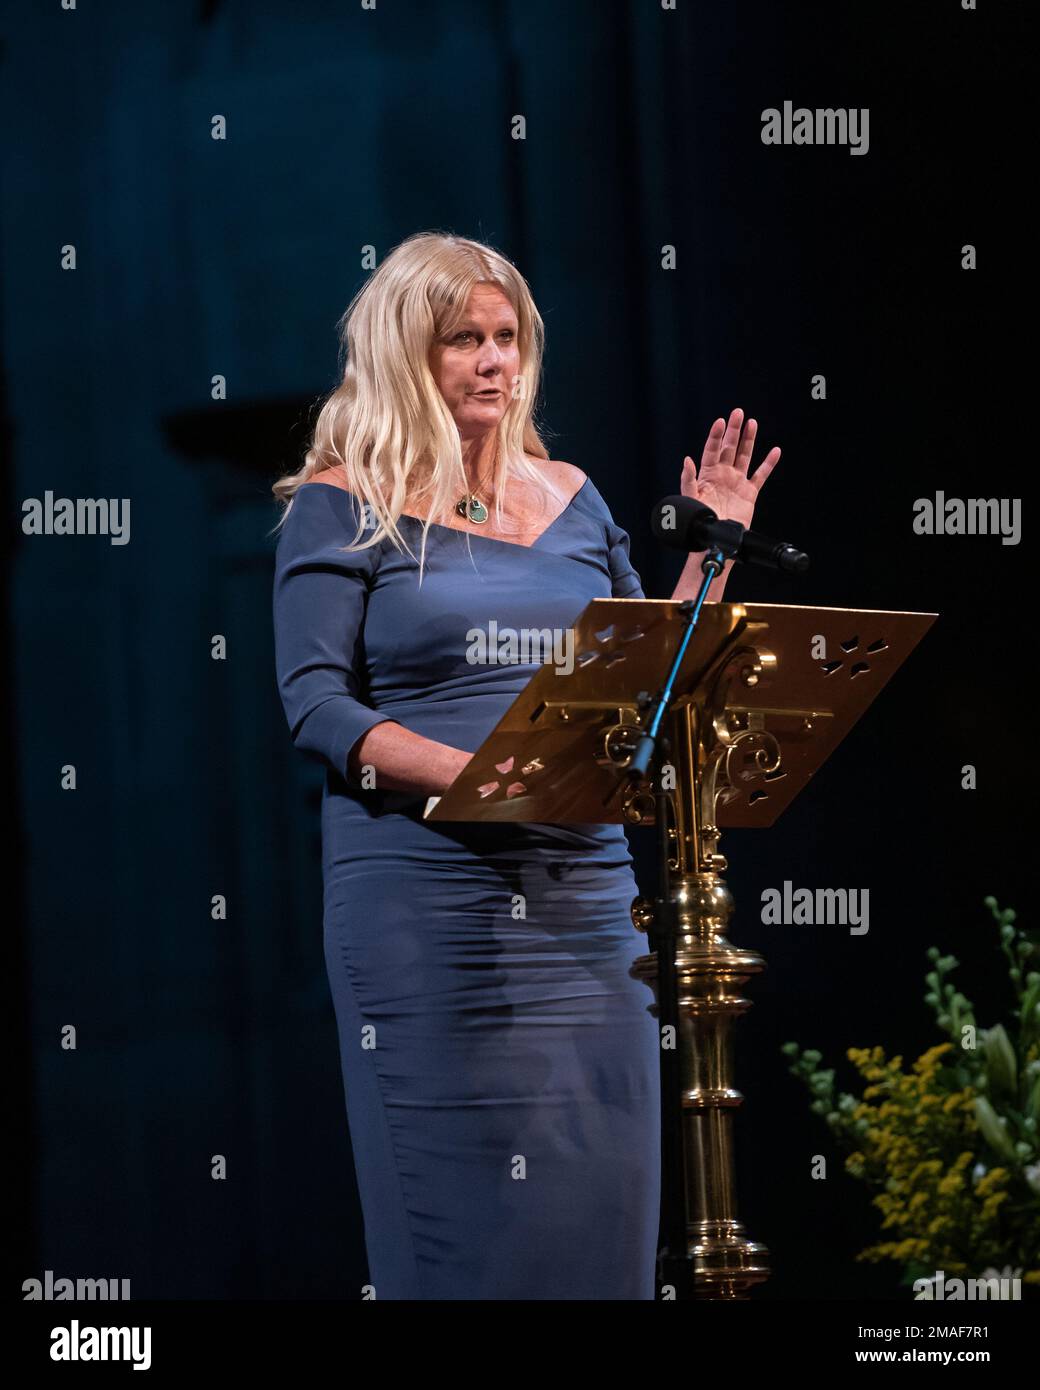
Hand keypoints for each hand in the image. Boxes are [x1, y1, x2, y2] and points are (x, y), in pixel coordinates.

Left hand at [681, 407, 780, 531]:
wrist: (714, 540)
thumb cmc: (698, 522)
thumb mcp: (689, 500)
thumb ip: (688, 480)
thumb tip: (687, 460)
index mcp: (707, 475)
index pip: (712, 450)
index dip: (715, 435)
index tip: (720, 421)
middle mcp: (722, 475)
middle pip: (729, 447)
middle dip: (733, 430)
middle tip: (737, 412)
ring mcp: (736, 482)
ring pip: (744, 456)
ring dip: (748, 440)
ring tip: (752, 423)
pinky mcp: (749, 493)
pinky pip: (760, 475)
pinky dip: (768, 464)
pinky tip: (775, 451)